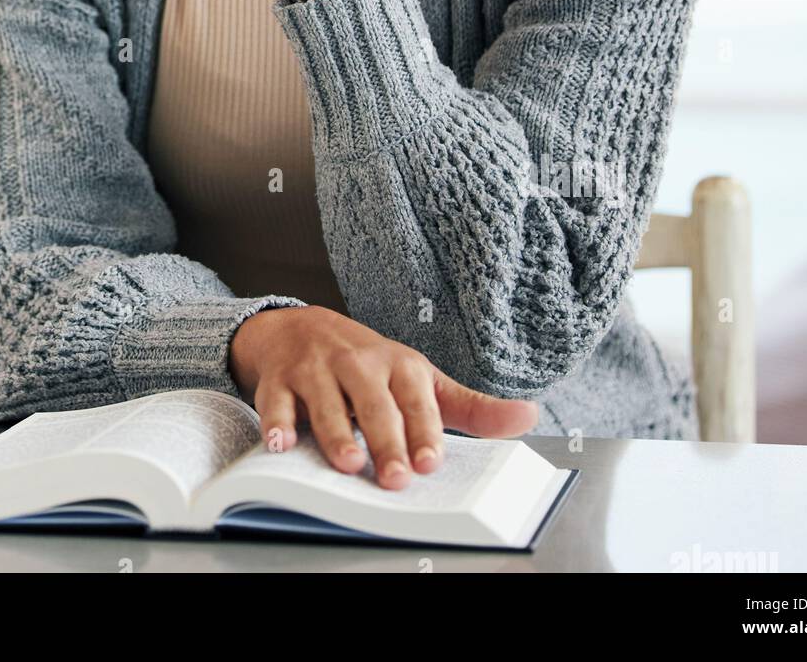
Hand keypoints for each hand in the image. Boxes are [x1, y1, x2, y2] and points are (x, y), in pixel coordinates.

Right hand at [228, 306, 539, 490]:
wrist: (299, 327)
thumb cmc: (368, 365)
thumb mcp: (420, 380)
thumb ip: (470, 407)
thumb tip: (529, 417)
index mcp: (398, 365)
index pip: (416, 399)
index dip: (424, 431)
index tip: (430, 463)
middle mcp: (358, 364)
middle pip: (374, 404)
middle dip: (385, 440)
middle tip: (394, 478)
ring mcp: (317, 369)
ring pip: (326, 403)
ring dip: (336, 433)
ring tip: (347, 464)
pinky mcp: (280, 378)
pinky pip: (277, 400)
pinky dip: (277, 421)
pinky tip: (280, 443)